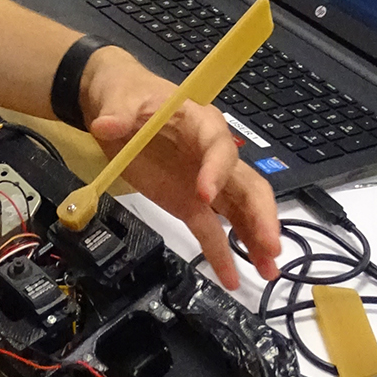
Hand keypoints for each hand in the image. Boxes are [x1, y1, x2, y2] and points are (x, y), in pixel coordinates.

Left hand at [80, 48, 280, 288]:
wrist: (117, 107)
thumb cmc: (128, 97)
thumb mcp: (120, 100)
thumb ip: (118, 115)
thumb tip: (106, 124)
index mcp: (199, 123)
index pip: (219, 146)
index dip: (217, 170)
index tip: (205, 195)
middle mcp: (212, 154)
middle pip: (248, 183)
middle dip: (261, 213)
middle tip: (270, 244)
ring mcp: (205, 182)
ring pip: (240, 210)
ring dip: (255, 237)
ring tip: (269, 270)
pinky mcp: (191, 204)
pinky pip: (212, 229)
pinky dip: (222, 253)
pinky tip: (232, 279)